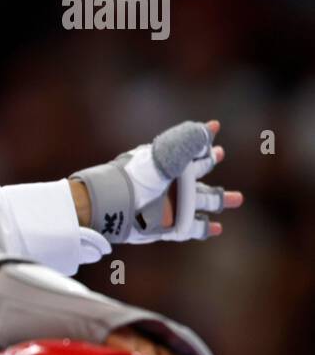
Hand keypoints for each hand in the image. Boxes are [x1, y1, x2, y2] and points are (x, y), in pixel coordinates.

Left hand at [70, 119, 242, 244]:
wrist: (115, 206)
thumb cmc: (138, 177)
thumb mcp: (164, 156)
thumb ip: (187, 142)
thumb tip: (208, 128)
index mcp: (169, 165)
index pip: (191, 150)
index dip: (202, 140)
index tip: (214, 127)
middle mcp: (171, 184)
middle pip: (196, 173)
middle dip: (210, 163)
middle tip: (222, 153)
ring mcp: (171, 205)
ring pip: (201, 201)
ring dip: (220, 200)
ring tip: (238, 198)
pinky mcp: (168, 226)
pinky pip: (191, 228)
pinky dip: (205, 228)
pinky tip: (217, 228)